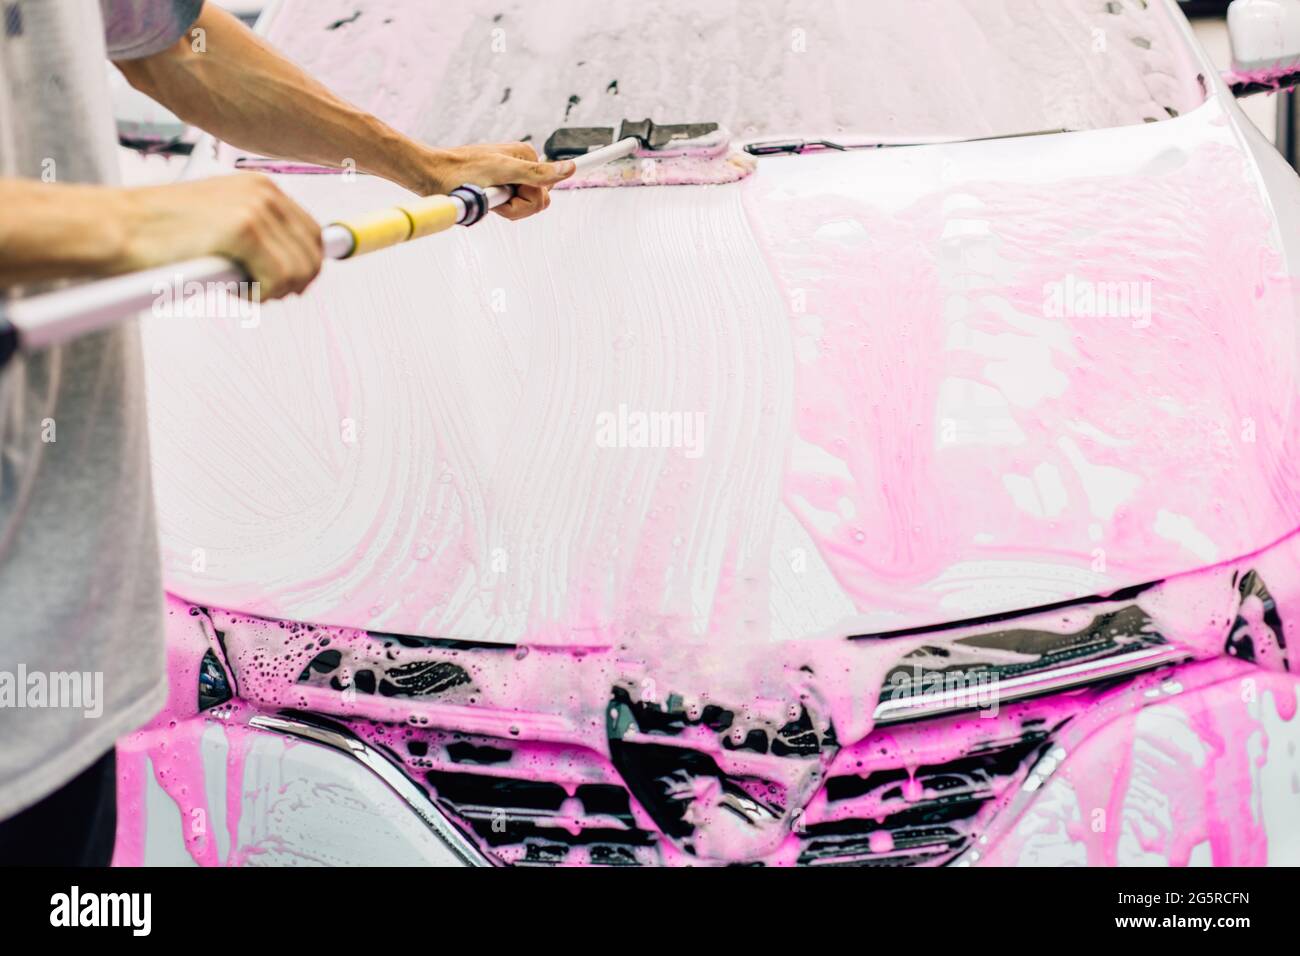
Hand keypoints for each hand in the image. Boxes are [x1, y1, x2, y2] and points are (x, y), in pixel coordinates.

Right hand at [124, 173, 323, 299]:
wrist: (117, 227)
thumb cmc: (160, 236)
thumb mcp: (219, 225)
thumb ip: (259, 237)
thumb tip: (300, 270)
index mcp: (262, 187)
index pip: (313, 235)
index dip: (303, 268)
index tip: (279, 287)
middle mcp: (265, 191)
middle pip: (314, 255)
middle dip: (292, 284)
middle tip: (256, 293)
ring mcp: (256, 208)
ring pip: (301, 270)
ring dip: (274, 291)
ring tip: (237, 289)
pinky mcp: (244, 229)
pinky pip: (279, 280)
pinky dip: (260, 296)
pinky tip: (231, 290)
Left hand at [413, 143, 574, 220]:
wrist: (430, 175)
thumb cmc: (462, 170)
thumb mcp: (504, 171)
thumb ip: (538, 173)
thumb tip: (570, 168)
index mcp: (527, 157)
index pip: (548, 187)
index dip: (539, 194)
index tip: (562, 179)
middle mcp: (521, 168)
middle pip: (537, 202)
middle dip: (516, 206)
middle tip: (496, 195)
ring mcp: (509, 180)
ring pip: (522, 209)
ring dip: (505, 209)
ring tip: (486, 197)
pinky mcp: (498, 191)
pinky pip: (508, 210)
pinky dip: (496, 210)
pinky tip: (482, 200)